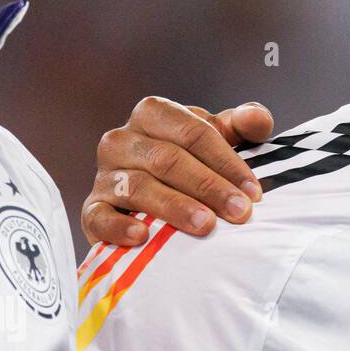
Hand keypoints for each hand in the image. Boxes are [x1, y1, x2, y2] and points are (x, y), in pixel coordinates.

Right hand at [82, 97, 275, 245]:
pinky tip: (142, 236)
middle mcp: (122, 138)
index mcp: (154, 113)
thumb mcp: (222, 136)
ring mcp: (104, 174)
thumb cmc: (195, 160)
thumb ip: (244, 124)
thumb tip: (257, 120)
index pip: (194, 133)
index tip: (253, 192)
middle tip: (239, 212)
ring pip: (139, 187)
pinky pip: (98, 217)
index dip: (227, 162)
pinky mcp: (91, 208)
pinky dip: (119, 227)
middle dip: (209, 187)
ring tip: (206, 226)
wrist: (157, 197)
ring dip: (175, 207)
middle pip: (168, 160)